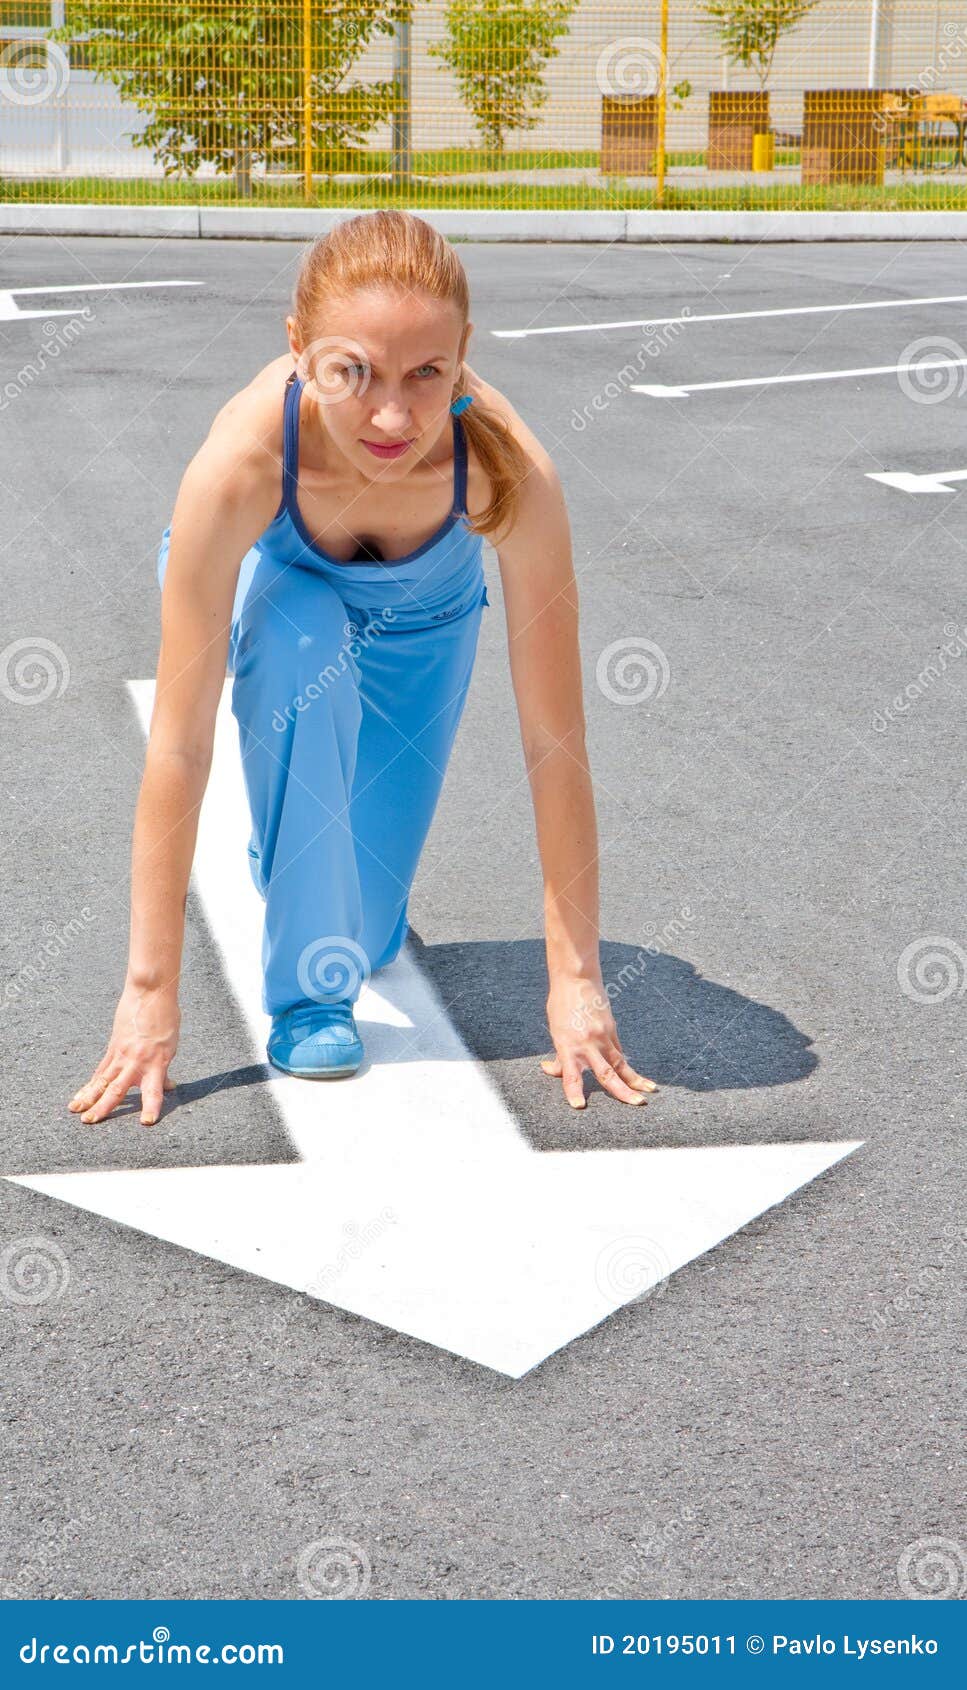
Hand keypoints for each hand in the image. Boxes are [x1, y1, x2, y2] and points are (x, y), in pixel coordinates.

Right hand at [67, 980, 179, 1126]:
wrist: (150, 993)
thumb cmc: (166, 1018)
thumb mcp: (171, 1046)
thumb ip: (164, 1068)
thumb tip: (168, 1086)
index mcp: (157, 1062)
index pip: (154, 1091)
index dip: (151, 1107)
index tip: (146, 1122)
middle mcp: (137, 1061)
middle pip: (117, 1089)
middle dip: (103, 1107)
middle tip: (90, 1121)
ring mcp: (122, 1055)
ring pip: (102, 1080)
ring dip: (88, 1097)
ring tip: (75, 1110)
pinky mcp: (113, 1047)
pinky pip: (101, 1069)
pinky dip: (91, 1083)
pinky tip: (81, 1094)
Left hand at [541, 974, 658, 1109]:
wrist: (576, 978)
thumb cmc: (560, 1004)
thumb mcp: (555, 1031)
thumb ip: (559, 1054)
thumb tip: (550, 1069)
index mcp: (568, 1045)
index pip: (570, 1075)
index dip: (574, 1091)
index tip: (579, 1106)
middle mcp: (587, 1044)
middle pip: (607, 1073)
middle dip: (622, 1091)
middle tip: (637, 1104)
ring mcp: (603, 1036)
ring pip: (621, 1063)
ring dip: (635, 1080)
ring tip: (649, 1092)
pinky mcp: (612, 1029)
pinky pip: (619, 1051)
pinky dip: (625, 1065)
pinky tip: (636, 1077)